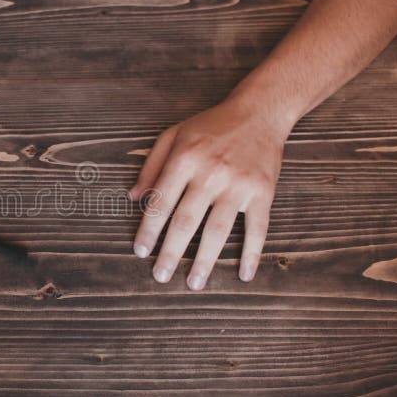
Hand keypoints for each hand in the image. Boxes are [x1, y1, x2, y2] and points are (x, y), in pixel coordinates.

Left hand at [129, 100, 287, 289]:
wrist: (259, 112)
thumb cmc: (211, 126)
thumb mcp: (174, 135)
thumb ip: (151, 166)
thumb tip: (133, 197)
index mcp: (184, 159)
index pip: (161, 202)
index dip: (148, 229)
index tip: (140, 251)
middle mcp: (210, 173)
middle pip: (186, 221)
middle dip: (170, 252)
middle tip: (160, 276)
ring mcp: (238, 184)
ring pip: (217, 230)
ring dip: (205, 260)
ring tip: (195, 283)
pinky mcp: (263, 192)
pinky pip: (257, 228)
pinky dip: (251, 253)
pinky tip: (244, 274)